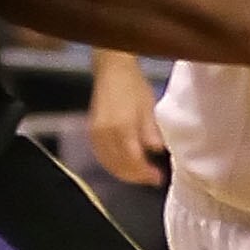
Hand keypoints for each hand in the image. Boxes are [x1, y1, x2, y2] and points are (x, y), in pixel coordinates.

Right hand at [87, 49, 166, 186]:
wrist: (112, 70)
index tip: (159, 178)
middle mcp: (105, 134)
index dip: (145, 173)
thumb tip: (157, 151)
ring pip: (108, 164)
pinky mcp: (91, 132)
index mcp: (121, 128)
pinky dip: (113, 165)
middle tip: (152, 179)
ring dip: (124, 174)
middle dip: (136, 177)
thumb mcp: (148, 107)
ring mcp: (95, 134)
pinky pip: (101, 156)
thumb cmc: (133, 85)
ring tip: (140, 176)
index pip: (133, 161)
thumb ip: (151, 132)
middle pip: (119, 166)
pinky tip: (124, 167)